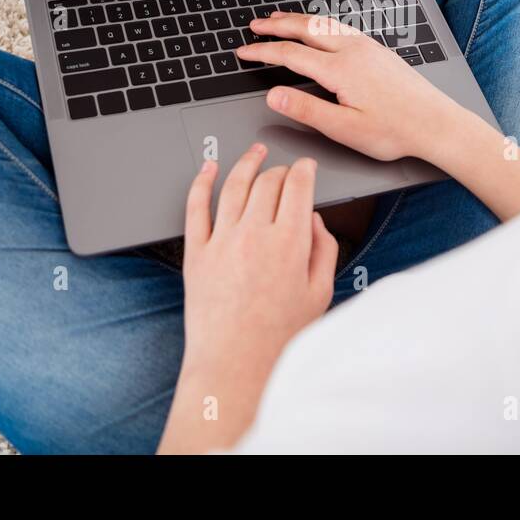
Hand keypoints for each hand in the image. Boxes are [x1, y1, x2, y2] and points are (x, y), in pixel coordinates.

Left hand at [180, 144, 337, 376]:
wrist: (234, 366)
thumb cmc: (278, 338)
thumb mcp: (320, 294)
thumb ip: (323, 251)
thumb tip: (315, 222)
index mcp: (289, 242)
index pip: (298, 186)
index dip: (304, 169)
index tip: (306, 166)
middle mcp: (254, 235)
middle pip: (267, 182)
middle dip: (280, 168)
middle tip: (284, 168)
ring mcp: (222, 241)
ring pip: (233, 185)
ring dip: (246, 163)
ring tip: (253, 154)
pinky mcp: (196, 253)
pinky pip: (196, 207)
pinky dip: (201, 182)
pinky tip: (207, 169)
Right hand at [238, 11, 464, 161]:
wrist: (437, 123)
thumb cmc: (395, 130)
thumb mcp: (344, 129)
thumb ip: (306, 110)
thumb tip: (274, 95)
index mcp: (340, 69)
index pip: (290, 54)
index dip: (263, 52)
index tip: (243, 51)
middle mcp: (353, 50)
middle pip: (305, 29)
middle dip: (276, 25)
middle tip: (254, 25)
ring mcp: (368, 47)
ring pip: (324, 24)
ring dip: (298, 20)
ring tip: (280, 19)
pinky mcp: (378, 50)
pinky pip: (340, 27)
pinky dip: (319, 23)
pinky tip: (320, 29)